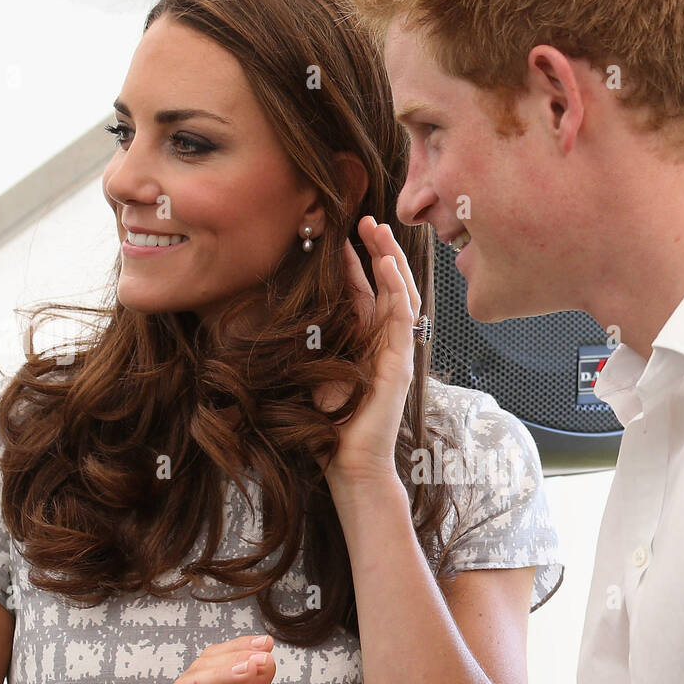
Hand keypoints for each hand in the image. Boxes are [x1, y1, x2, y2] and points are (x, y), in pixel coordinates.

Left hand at [311, 216, 421, 486]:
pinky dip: (396, 287)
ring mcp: (397, 352)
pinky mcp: (401, 363)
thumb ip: (310, 347)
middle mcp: (386, 345)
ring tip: (377, 229)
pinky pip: (403, 317)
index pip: (364, 294)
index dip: (356, 263)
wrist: (348, 464)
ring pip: (401, 293)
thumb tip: (280, 320)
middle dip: (378, 250)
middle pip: (387, 286)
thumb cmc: (329, 429)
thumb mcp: (312, 375)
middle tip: (364, 218)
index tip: (341, 236)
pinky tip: (385, 263)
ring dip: (390, 259)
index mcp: (366, 345)